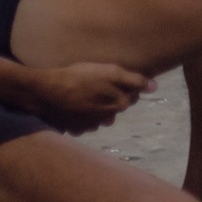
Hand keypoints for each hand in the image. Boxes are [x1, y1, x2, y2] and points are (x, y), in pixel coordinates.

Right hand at [22, 63, 154, 132]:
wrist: (46, 92)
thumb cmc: (79, 77)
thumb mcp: (110, 72)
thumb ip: (134, 80)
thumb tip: (155, 87)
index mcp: (119, 104)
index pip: (132, 95)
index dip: (126, 85)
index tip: (115, 78)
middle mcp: (107, 118)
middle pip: (117, 106)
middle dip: (113, 97)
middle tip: (99, 83)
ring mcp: (90, 125)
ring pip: (101, 116)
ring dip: (97, 107)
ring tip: (85, 94)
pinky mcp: (74, 128)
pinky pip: (84, 123)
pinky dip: (82, 115)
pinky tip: (74, 105)